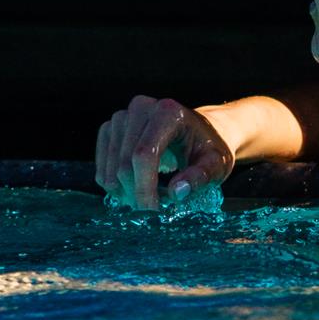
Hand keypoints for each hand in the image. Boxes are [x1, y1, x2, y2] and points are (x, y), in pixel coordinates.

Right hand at [94, 96, 235, 209]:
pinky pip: (102, 164)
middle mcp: (141, 108)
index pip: (144, 154)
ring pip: (111, 167)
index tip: (152, 212)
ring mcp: (121, 117)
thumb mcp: (216, 164)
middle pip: (125, 163)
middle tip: (153, 210)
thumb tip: (176, 193)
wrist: (197, 132)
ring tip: (148, 198)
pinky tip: (132, 188)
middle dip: (136, 193)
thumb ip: (200, 177)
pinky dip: (114, 183)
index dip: (144, 188)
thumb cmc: (207, 148)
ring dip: (125, 191)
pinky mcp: (110, 128)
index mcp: (168, 112)